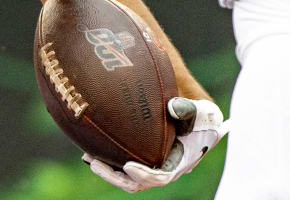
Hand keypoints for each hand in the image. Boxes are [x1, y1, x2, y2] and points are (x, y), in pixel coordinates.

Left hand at [84, 97, 226, 192]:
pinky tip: (91, 151)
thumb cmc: (200, 115)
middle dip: (116, 176)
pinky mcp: (142, 158)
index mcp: (179, 163)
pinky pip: (123, 165)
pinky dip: (109, 161)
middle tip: (95, 163)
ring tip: (89, 157)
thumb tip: (173, 107)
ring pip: (127, 177)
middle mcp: (163, 169)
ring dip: (108, 170)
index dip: (143, 175)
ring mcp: (151, 165)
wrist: (199, 118)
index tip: (127, 166)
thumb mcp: (199, 111)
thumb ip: (187, 109)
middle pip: (137, 183)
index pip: (160, 177)